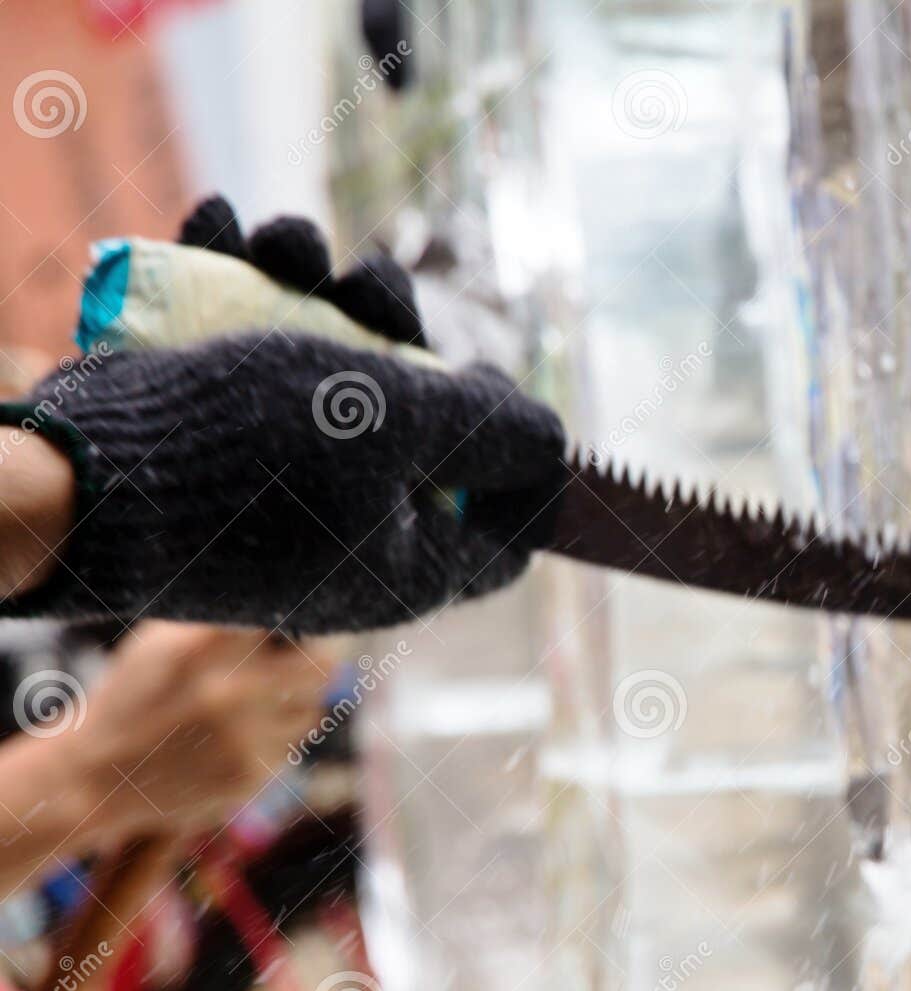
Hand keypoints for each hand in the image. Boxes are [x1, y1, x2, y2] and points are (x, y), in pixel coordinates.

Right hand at [0, 198, 566, 632]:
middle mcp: (346, 531)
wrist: (79, 477)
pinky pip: (242, 364)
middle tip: (373, 287)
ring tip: (284, 243)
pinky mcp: (209, 444)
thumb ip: (489, 429)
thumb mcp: (401, 426)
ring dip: (313, 285)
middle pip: (414, 429)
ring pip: (324, 374)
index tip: (496, 387)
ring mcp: (275, 489)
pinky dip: (233, 287)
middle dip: (401, 332)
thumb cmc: (254, 453)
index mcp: (404, 561)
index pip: (500, 535)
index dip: (519, 460)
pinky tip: (221, 229)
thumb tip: (552, 444)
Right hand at [55, 624, 334, 843]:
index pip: (294, 617)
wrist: (98, 776)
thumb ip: (225, 619)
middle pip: (325, 667)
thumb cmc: (135, 696)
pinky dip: (273, 740)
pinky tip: (236, 739)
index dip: (306, 620)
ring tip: (257, 703)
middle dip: (318, 660)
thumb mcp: (163, 641)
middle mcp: (234, 689)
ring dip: (295, 703)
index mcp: (207, 643)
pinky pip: (291, 748)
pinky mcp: (253, 775)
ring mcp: (247, 737)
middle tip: (304, 659)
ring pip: (312, 710)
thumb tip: (288, 602)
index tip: (304, 624)